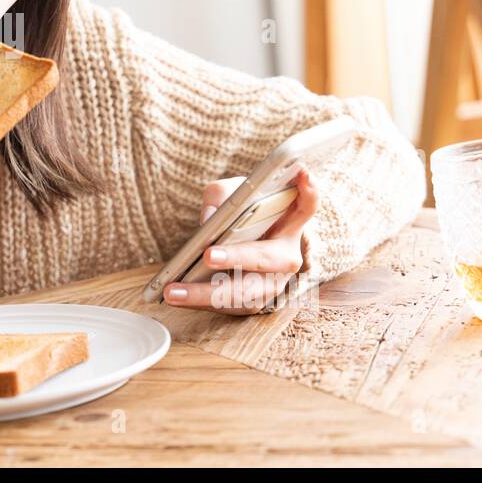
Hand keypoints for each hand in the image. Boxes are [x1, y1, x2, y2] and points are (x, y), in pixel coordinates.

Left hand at [163, 167, 317, 314]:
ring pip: (245, 293)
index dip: (308, 192)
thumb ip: (223, 195)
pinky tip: (175, 298)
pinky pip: (228, 308)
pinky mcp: (254, 303)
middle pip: (267, 258)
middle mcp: (288, 256)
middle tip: (208, 255)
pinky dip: (200, 304)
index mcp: (290, 223)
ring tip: (173, 291)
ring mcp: (273, 284)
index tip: (302, 175)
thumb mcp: (235, 194)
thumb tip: (210, 217)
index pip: (307, 205)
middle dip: (238, 257)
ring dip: (207, 293)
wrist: (246, 245)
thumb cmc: (243, 214)